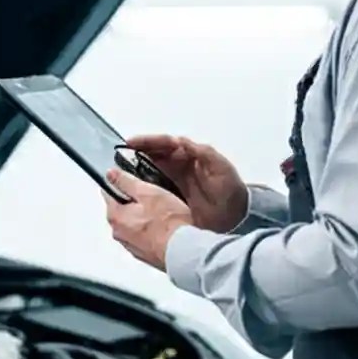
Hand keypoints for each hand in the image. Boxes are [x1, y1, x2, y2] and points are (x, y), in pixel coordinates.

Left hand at [103, 168, 192, 270]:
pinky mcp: (145, 254)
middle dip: (134, 202)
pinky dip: (152, 232)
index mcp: (115, 216)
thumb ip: (126, 181)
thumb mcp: (147, 192)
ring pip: (133, 224)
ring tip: (163, 213)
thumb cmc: (168, 223)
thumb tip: (111, 174)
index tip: (133, 182)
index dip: (121, 183)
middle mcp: (119, 234)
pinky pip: (144, 237)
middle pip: (121, 210)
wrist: (185, 251)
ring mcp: (132, 246)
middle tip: (154, 198)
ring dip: (144, 218)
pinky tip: (166, 228)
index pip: (108, 193)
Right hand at [125, 134, 248, 232]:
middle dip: (137, 150)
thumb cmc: (232, 190)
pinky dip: (143, 184)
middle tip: (120, 153)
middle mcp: (180, 164)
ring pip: (151, 168)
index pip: (166, 143)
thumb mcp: (221, 168)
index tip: (132, 143)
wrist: (237, 217)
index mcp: (190, 155)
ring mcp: (175, 179)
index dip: (148, 141)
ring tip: (120, 167)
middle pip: (154, 153)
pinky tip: (132, 187)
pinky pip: (154, 187)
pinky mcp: (172, 196)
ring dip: (136, 165)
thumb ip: (203, 153)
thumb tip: (182, 141)